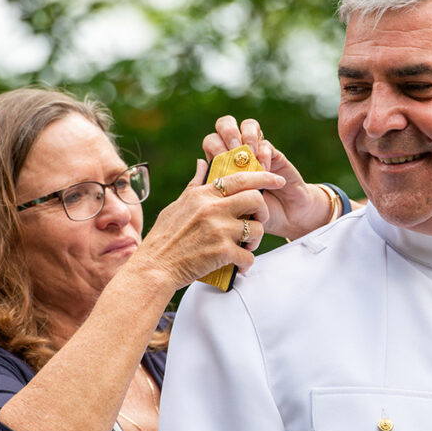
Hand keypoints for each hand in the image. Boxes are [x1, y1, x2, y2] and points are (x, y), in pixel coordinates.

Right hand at [128, 160, 284, 289]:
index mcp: (203, 195)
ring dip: (255, 240)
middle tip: (256, 220)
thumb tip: (203, 162)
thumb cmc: (163, 238)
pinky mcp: (222, 252)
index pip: (240, 178)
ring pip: (257, 229)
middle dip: (263, 211)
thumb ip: (195, 184)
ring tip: (245, 246)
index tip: (277, 179)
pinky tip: (238, 265)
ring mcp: (219, 230)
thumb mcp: (177, 205)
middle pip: (256, 199)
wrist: (154, 268)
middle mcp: (213, 209)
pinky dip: (246, 263)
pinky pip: (248, 256)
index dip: (264, 176)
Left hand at [203, 116, 331, 239]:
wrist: (284, 217)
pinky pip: (265, 144)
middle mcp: (239, 153)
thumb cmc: (254, 214)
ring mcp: (257, 152)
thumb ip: (214, 185)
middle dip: (229, 133)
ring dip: (247, 137)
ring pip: (248, 125)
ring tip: (250, 155)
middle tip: (234, 149)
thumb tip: (200, 162)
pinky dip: (263, 155)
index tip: (220, 163)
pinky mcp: (275, 155)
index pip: (212, 141)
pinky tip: (263, 170)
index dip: (214, 146)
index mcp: (223, 162)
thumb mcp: (230, 204)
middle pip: (226, 124)